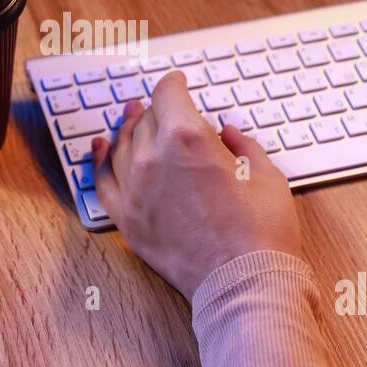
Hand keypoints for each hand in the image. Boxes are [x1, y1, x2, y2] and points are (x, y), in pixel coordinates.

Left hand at [90, 71, 302, 298]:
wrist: (244, 283)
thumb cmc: (261, 233)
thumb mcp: (267, 174)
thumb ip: (243, 145)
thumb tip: (228, 134)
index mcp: (188, 138)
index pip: (168, 93)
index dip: (174, 83)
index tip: (178, 83)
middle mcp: (153, 158)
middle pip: (147, 118)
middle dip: (159, 110)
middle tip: (166, 109)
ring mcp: (134, 190)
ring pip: (122, 144)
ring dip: (130, 128)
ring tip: (134, 118)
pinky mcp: (127, 219)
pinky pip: (102, 180)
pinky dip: (100, 160)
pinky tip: (101, 147)